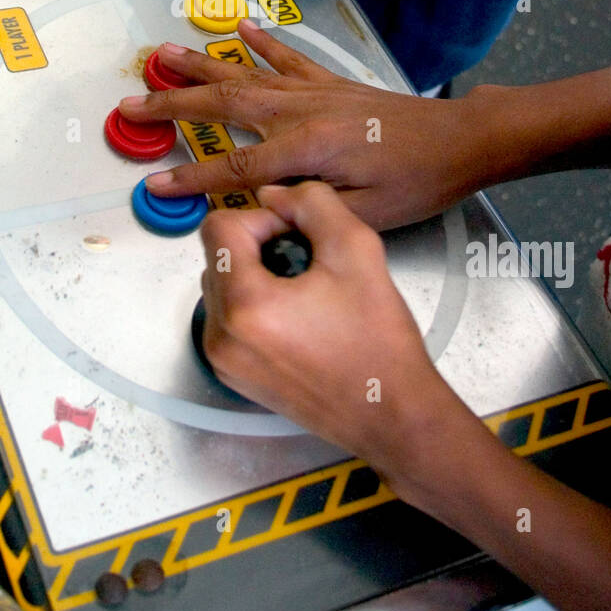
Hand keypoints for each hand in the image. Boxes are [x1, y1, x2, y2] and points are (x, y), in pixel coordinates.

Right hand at [119, 19, 487, 230]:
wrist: (459, 142)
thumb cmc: (416, 183)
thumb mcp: (363, 215)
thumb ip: (307, 209)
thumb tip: (261, 203)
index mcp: (308, 149)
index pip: (236, 168)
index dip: (193, 178)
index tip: (156, 182)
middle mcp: (303, 111)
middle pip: (224, 106)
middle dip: (173, 104)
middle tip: (131, 101)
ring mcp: (315, 92)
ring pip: (245, 74)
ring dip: (200, 66)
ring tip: (162, 54)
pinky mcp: (331, 84)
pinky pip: (287, 58)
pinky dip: (261, 42)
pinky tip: (238, 27)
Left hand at [199, 181, 454, 484]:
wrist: (392, 414)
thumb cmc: (377, 341)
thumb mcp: (355, 249)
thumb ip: (312, 204)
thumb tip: (274, 196)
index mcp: (243, 304)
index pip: (218, 227)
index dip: (262, 219)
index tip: (298, 235)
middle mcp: (220, 336)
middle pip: (218, 256)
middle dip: (260, 247)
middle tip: (309, 263)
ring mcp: (223, 361)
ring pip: (222, 286)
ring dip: (258, 275)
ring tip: (307, 293)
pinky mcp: (233, 376)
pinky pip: (229, 319)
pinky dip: (256, 307)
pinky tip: (300, 318)